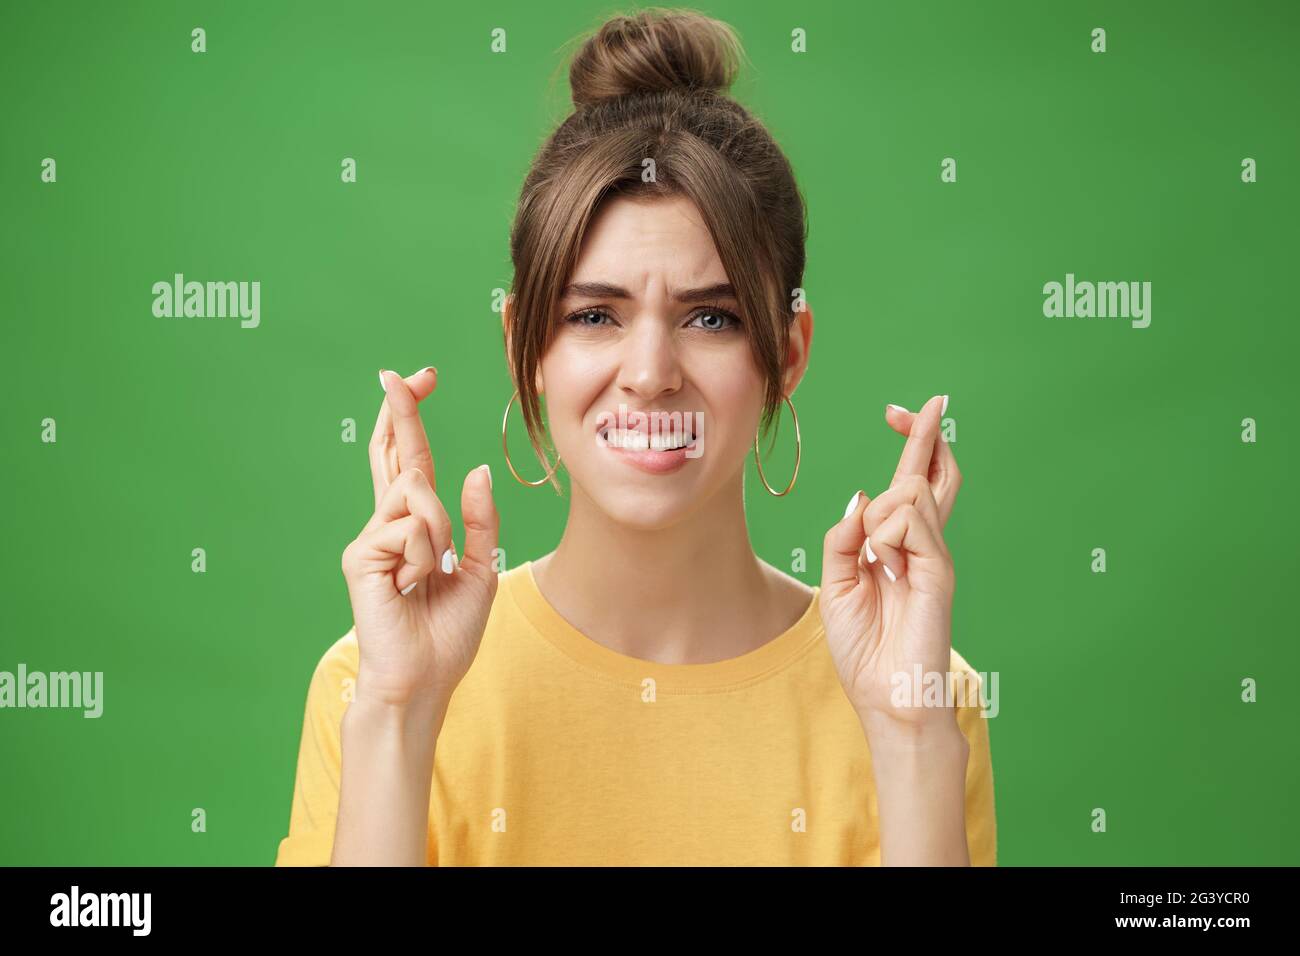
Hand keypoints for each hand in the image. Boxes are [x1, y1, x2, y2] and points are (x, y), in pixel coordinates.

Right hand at [339, 367, 499, 706]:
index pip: (411, 460)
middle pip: (393, 453)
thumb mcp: (481, 569)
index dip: (410, 418)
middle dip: (401, 410)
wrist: (425, 679)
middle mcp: (387, 524)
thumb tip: (476, 470)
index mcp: (415, 526)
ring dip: (440, 532)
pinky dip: (425, 555)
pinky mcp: (360, 555)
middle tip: (400, 372)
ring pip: (418, 493)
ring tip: (430, 574)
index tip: (418, 379)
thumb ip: (479, 521)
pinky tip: (411, 586)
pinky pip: (410, 527)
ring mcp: (370, 537)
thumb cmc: (448, 632)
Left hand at [819, 394, 962, 734]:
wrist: (886, 697)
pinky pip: (908, 520)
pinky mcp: (940, 568)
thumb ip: (845, 539)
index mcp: (898, 546)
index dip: (911, 444)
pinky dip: (885, 536)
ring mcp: (935, 554)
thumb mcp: (838, 584)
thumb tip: (861, 496)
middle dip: (924, 433)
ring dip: (878, 517)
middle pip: (932, 474)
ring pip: (907, 493)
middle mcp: (922, 544)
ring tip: (879, 563)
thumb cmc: (863, 649)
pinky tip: (888, 568)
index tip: (899, 412)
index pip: (911, 483)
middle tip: (931, 399)